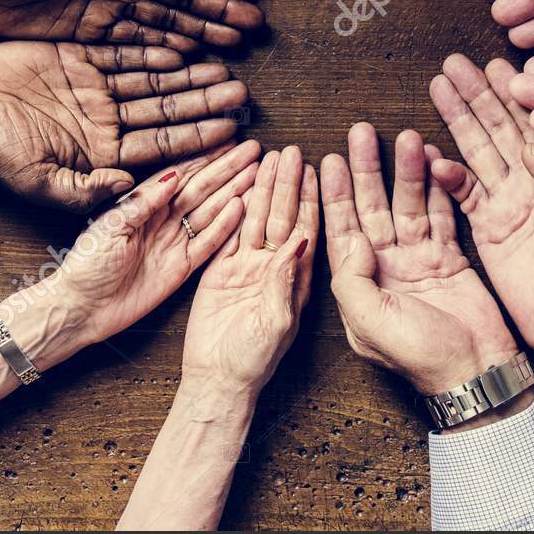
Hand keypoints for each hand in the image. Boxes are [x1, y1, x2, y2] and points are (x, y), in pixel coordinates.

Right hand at [0, 41, 249, 209]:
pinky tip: (182, 48)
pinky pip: (122, 51)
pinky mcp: (77, 57)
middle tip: (243, 94)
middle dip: (205, 103)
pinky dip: (150, 49)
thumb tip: (131, 188)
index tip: (234, 132)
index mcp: (102, 152)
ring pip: (153, 79)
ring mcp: (93, 88)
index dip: (199, 139)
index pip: (162, 146)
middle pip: (166, 110)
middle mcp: (104, 120)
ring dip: (188, 75)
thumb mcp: (38, 181)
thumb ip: (85, 189)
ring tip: (225, 69)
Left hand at [55, 141, 259, 347]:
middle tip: (254, 152)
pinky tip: (242, 208)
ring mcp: (173, 242)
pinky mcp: (181, 268)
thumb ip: (143, 203)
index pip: (180, 174)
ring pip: (210, 212)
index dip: (205, 157)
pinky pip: (208, 243)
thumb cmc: (86, 265)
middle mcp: (161, 220)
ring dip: (234, 192)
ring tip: (257, 174)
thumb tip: (172, 176)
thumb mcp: (109, 226)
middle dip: (228, 170)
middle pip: (201, 189)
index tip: (228, 141)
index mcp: (142, 204)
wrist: (82, 308)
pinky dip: (226, 227)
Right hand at [182, 146, 319, 396]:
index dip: (311, 198)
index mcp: (296, 280)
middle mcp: (274, 269)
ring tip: (266, 159)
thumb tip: (300, 240)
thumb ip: (286, 280)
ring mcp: (246, 269)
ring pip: (255, 220)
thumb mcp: (278, 322)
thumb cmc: (254, 362)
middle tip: (290, 151)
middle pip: (281, 217)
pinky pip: (226, 235)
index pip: (306, 229)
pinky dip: (232, 211)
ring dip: (261, 190)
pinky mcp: (219, 273)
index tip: (316, 168)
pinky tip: (237, 187)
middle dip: (287, 184)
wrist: (217, 382)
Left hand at [322, 122, 516, 395]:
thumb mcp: (373, 324)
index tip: (329, 159)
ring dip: (406, 172)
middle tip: (362, 131)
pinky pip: (441, 215)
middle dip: (367, 170)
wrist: (477, 374)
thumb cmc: (422, 360)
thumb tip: (348, 238)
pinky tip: (435, 160)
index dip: (335, 194)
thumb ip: (353, 280)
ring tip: (406, 137)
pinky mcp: (449, 259)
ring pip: (408, 206)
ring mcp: (417, 263)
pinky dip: (439, 188)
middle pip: (372, 210)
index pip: (342, 230)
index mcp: (359, 287)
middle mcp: (385, 270)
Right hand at [425, 55, 533, 360]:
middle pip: (501, 128)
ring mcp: (510, 202)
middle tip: (452, 64)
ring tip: (437, 87)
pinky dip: (445, 173)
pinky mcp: (488, 227)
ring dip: (457, 120)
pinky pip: (462, 192)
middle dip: (476, 95)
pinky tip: (430, 153)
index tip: (493, 65)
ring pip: (478, 151)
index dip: (514, 93)